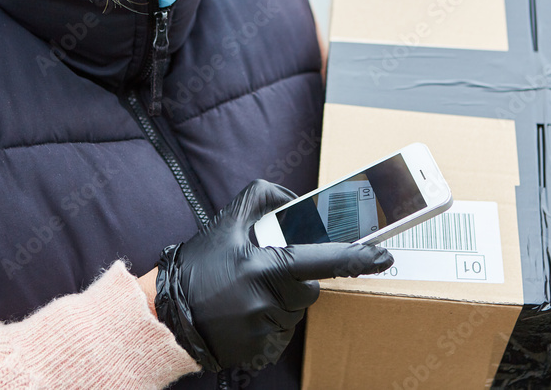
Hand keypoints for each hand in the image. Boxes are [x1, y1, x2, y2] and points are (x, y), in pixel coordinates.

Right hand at [154, 179, 393, 371]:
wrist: (166, 315)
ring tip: (247, 294)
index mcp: (263, 267)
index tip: (384, 256)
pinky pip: (282, 334)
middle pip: (310, 289)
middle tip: (266, 273)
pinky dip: (270, 323)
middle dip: (297, 279)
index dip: (357, 258)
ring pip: (296, 312)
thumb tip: (296, 198)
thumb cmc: (198, 265)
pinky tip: (245, 315)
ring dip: (282, 301)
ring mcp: (263, 331)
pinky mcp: (260, 353)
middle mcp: (266, 302)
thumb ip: (264, 198)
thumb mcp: (228, 222)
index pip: (322, 260)